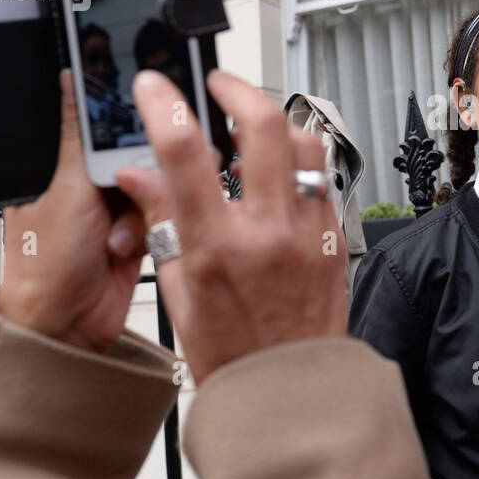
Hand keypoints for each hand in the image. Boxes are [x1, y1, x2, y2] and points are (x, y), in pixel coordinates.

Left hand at [0, 71, 146, 351]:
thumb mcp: (65, 187)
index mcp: (59, 165)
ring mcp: (113, 208)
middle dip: (139, 171)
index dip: (120, 121)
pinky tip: (126, 246)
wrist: (65, 324)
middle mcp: (86, 183)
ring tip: (117, 232)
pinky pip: (161, 213)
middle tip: (130, 185)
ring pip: (154, 181)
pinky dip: (150, 228)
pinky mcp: (137, 231)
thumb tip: (69, 79)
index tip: (143, 116)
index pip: (98, 124)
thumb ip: (77, 135)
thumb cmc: (45, 262)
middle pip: (134, 151)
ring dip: (143, 207)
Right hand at [115, 69, 347, 382]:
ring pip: (306, 143)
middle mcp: (270, 233)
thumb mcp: (178, 291)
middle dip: (238, 88)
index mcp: (218, 249)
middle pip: (265, 126)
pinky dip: (298, 164)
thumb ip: (162, 223)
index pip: (187, 155)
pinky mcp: (337, 238)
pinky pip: (322, 180)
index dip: (167, 106)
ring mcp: (311, 233)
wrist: (292, 393)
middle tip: (220, 85)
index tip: (157, 85)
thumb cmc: (234, 354)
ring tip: (252, 125)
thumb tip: (140, 177)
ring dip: (277, 121)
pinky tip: (278, 174)